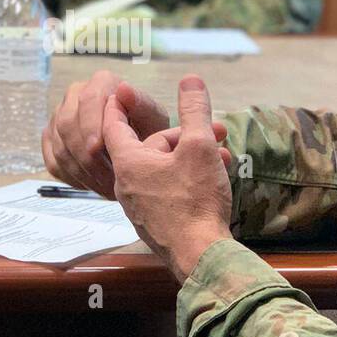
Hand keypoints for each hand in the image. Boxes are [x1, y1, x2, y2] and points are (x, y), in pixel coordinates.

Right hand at [41, 71, 167, 197]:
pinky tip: (92, 185)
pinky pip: (53, 162)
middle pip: (68, 124)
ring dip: (83, 171)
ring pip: (60, 146)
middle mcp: (75, 95)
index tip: (96, 148)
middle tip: (108, 179)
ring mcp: (59, 117)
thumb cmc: (147, 129)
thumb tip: (124, 90)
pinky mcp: (51, 139)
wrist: (136, 145)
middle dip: (87, 156)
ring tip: (107, 188)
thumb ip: (141, 105)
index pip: (87, 99)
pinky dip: (72, 178)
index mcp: (101, 83)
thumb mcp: (153, 118)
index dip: (89, 124)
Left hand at [104, 75, 233, 281]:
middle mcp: (127, 184)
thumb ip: (194, 111)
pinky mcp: (154, 223)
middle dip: (184, 135)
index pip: (114, 124)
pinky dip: (187, 179)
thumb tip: (190, 80)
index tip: (120, 90)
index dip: (119, 104)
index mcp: (129, 162)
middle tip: (217, 132)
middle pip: (151, 146)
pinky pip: (167, 190)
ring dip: (191, 158)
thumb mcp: (199, 147)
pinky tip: (215, 180)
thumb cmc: (195, 201)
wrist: (201, 256)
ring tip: (223, 157)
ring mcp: (139, 206)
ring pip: (163, 169)